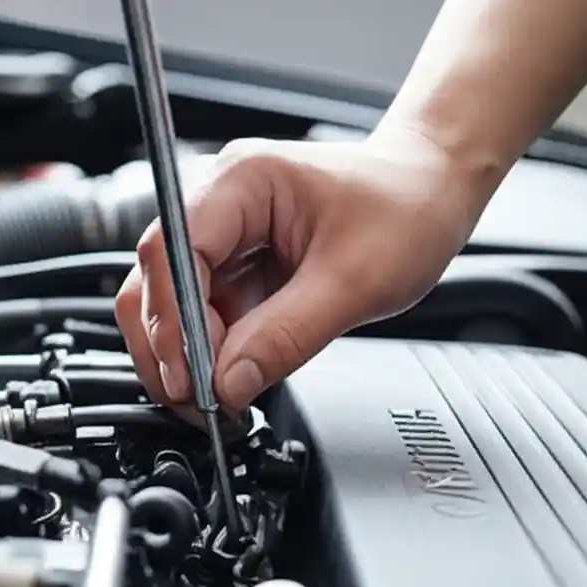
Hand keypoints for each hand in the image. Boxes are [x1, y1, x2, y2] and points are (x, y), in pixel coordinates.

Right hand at [115, 124, 487, 412]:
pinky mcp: (235, 265)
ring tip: (215, 402)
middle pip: (154, 281)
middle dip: (168, 349)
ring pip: (168, 304)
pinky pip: (201, 314)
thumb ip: (285, 336)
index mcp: (241, 180)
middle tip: (199, 405)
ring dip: (182, 357)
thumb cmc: (407, 207)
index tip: (192, 380)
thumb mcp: (355, 282)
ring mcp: (223, 235)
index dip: (172, 323)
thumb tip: (229, 384)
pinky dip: (207, 353)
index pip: (173, 252)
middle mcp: (218, 201)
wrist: (432, 189)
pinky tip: (228, 382)